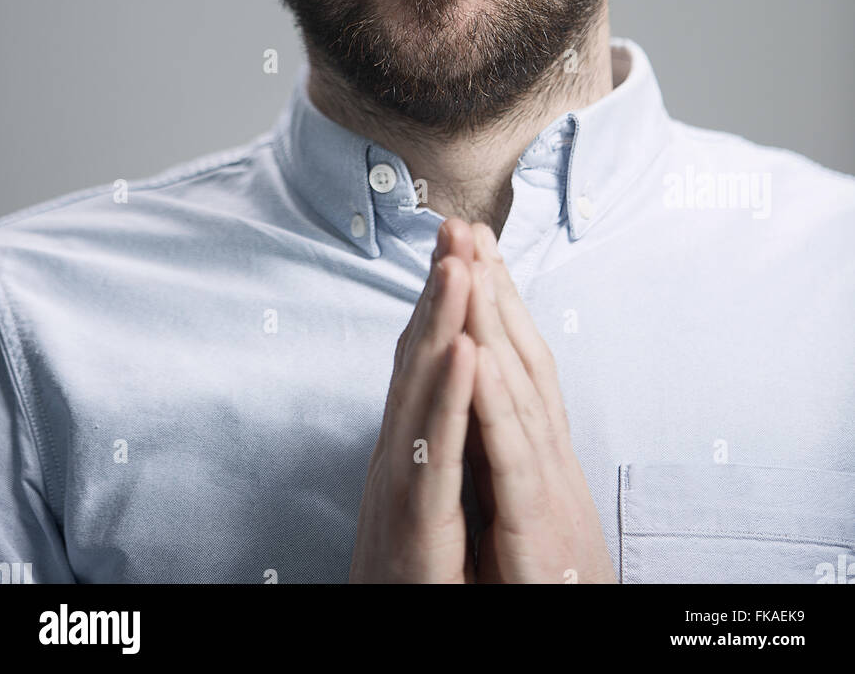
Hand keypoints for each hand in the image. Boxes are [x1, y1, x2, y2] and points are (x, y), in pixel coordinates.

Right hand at [348, 225, 476, 582]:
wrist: (390, 634)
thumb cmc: (411, 578)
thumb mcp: (423, 500)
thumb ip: (429, 444)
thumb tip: (444, 387)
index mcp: (407, 447)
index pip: (425, 359)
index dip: (441, 300)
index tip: (458, 244)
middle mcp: (396, 455)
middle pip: (419, 358)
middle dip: (439, 290)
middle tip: (455, 223)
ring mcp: (400, 487)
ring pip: (422, 393)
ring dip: (441, 324)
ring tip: (459, 263)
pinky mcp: (415, 526)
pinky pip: (436, 456)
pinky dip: (449, 402)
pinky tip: (465, 355)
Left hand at [464, 223, 617, 583]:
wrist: (572, 628)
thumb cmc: (544, 588)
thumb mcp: (523, 511)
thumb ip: (507, 458)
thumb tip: (485, 404)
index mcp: (541, 456)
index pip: (517, 364)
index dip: (495, 304)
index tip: (473, 248)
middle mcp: (549, 461)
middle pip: (521, 359)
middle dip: (491, 288)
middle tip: (466, 224)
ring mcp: (547, 491)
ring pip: (518, 392)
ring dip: (491, 322)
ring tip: (467, 260)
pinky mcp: (536, 530)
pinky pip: (511, 457)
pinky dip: (493, 402)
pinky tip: (474, 354)